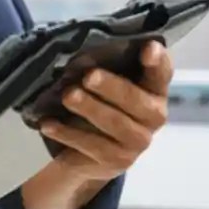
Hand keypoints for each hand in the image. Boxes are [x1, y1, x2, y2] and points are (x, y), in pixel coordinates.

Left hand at [39, 40, 172, 182]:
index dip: (157, 61)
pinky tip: (47, 124)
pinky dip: (67, 132)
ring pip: (115, 123)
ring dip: (89, 108)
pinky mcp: (117, 161)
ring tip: (68, 96)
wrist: (89, 155)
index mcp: (154, 91)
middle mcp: (154, 117)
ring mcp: (137, 142)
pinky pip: (91, 145)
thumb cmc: (100, 105)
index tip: (149, 47)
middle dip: (112, 86)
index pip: (161, 74)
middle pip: (136, 100)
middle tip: (89, 76)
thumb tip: (80, 55)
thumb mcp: (104, 87)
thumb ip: (103, 69)